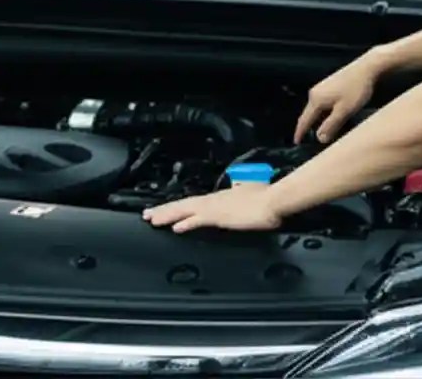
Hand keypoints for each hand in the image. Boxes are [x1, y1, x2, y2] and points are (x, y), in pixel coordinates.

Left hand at [142, 184, 281, 232]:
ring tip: (152, 219)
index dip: (178, 206)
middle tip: (147, 215)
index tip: (165, 209)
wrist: (274, 200)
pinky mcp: (219, 216)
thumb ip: (242, 195)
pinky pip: (198, 220)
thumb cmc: (266, 198)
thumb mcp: (250, 195)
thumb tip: (241, 192)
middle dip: (165, 210)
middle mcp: (213, 200)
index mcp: (220, 197)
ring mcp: (215, 207)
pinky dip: (185, 223)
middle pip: (183, 205)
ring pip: (185, 210)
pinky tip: (175, 228)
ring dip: (168, 215)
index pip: (193, 202)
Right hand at [294, 52, 383, 143]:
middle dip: (307, 126)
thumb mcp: (344, 111)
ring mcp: (321, 87)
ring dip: (317, 119)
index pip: (304, 120)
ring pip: (316, 108)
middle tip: (306, 138)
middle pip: (308, 113)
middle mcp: (315, 92)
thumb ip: (331, 125)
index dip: (300, 132)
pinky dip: (323, 112)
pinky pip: (321, 102)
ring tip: (320, 130)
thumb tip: (319, 139)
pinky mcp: (328, 84)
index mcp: (316, 100)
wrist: (367, 67)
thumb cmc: (356, 90)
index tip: (296, 142)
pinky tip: (330, 116)